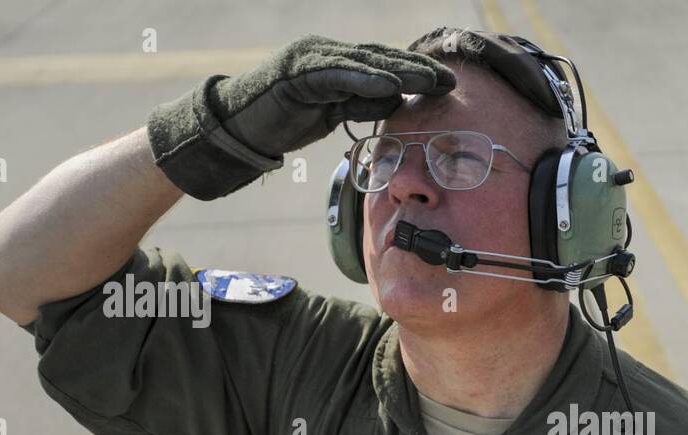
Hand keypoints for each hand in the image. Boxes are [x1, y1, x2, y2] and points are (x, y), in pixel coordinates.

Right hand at [147, 34, 455, 200]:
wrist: (238, 128)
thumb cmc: (285, 120)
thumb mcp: (334, 114)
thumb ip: (364, 103)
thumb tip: (399, 101)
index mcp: (337, 62)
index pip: (384, 64)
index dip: (417, 71)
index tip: (448, 83)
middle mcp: (326, 54)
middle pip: (380, 59)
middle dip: (417, 69)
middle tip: (450, 80)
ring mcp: (310, 59)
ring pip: (363, 63)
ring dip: (400, 72)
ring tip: (430, 81)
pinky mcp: (296, 75)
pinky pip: (337, 76)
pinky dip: (365, 80)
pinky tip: (391, 87)